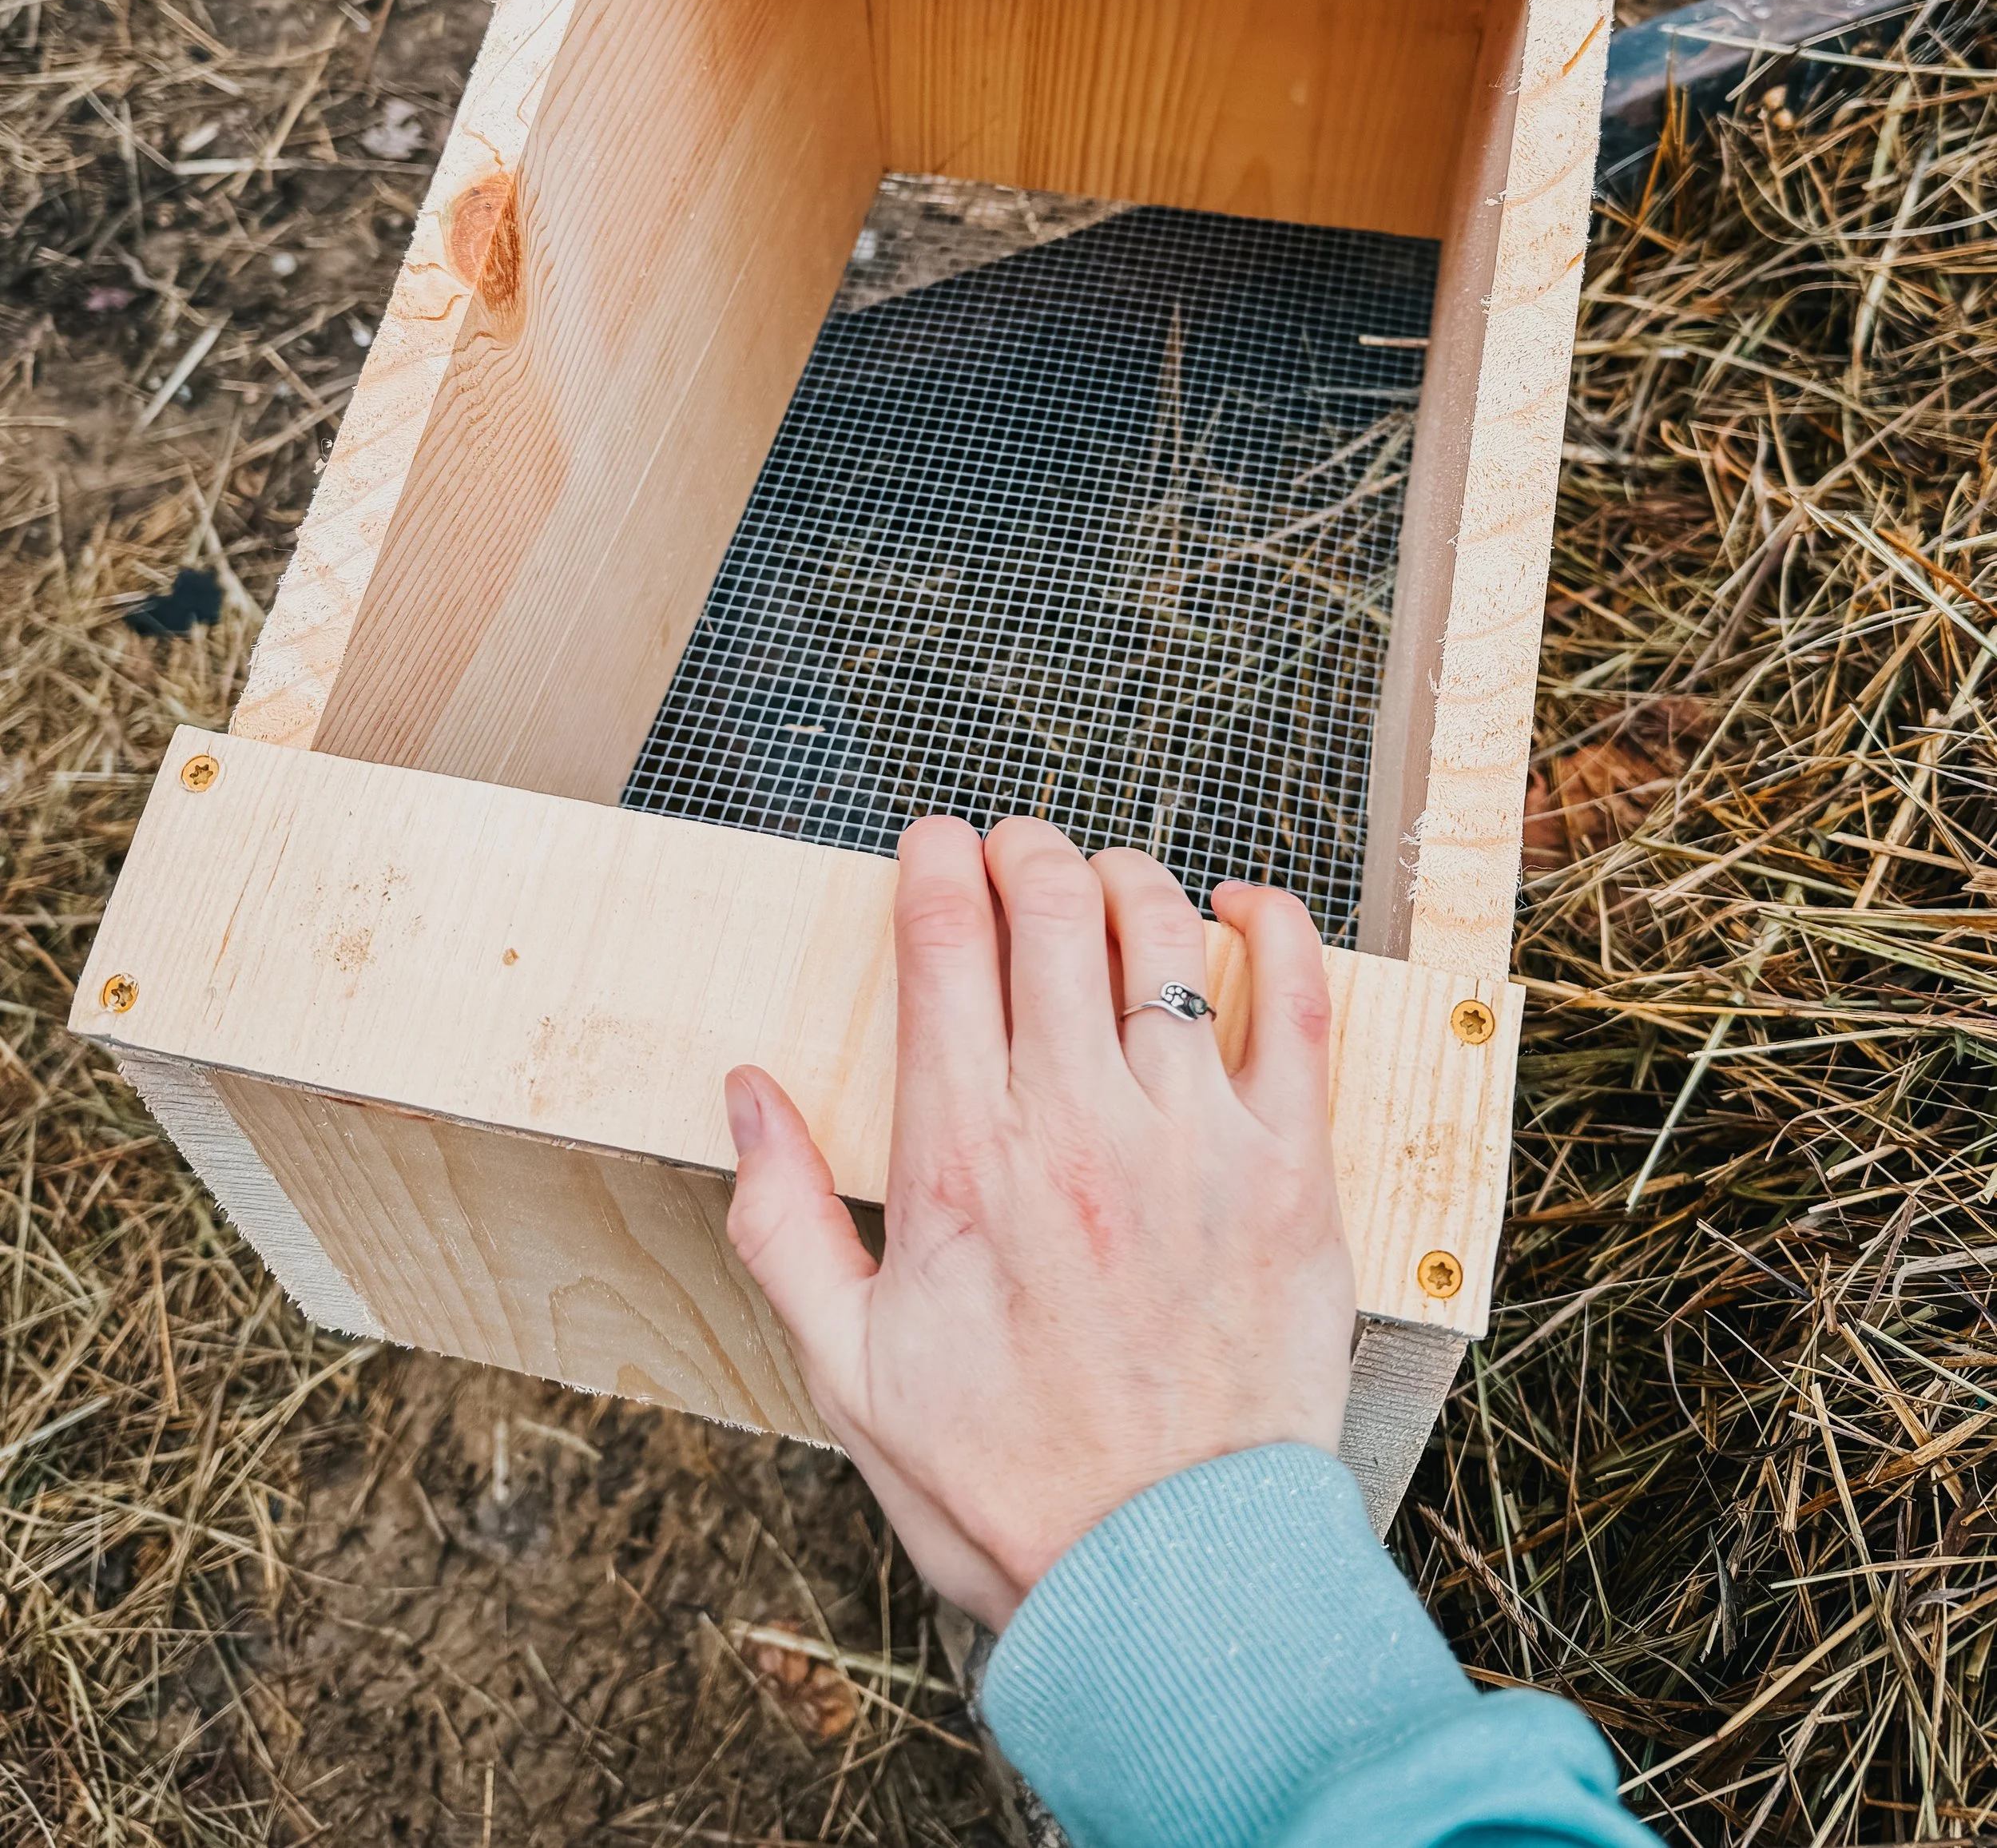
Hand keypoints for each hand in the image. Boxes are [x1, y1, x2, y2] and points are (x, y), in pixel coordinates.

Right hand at [723, 816, 1355, 1629]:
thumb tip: (745, 1095)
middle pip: (1051, 911)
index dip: (934, 865)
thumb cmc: (1006, 1487)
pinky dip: (1275, 931)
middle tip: (1013, 848)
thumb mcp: (847, 1374)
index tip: (932, 841)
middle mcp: (1076, 1130)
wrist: (1169, 1586)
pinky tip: (1247, 908)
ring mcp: (1194, 1142)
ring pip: (1163, 935)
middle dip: (1023, 849)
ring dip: (1126, 876)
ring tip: (1105, 879)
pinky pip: (1295, 1006)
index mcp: (962, 1168)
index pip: (942, 949)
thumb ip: (784, 1221)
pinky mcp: (1290, 1173)